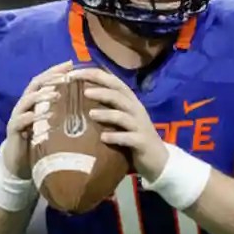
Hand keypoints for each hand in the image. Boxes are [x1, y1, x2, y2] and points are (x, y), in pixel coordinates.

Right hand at [0, 61, 74, 178]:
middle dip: (50, 78)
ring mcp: (17, 116)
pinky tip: (39, 116)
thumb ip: (62, 112)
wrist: (18, 162)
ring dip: (41, 96)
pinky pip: (20, 121)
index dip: (56, 71)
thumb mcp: (52, 124)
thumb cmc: (39, 141)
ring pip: (27, 101)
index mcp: (34, 101)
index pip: (44, 80)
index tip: (71, 64)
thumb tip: (87, 102)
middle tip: (66, 77)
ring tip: (56, 94)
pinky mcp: (13, 131)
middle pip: (35, 85)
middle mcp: (25, 105)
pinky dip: (29, 117)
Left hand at [72, 67, 168, 181]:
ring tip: (90, 114)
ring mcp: (140, 126)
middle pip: (119, 94)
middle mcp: (135, 109)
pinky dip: (116, 137)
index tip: (74, 74)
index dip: (95, 75)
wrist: (158, 159)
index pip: (113, 81)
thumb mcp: (121, 119)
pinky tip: (103, 138)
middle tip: (83, 90)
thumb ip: (107, 107)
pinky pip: (128, 138)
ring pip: (123, 115)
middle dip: (101, 91)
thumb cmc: (133, 136)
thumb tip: (80, 96)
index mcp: (129, 101)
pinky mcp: (142, 142)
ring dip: (107, 114)